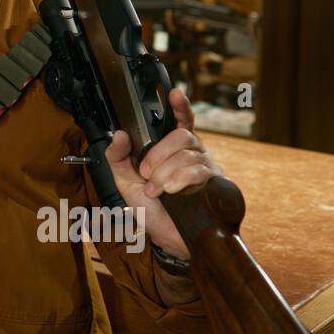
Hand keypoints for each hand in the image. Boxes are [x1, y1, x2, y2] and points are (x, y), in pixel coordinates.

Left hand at [103, 87, 221, 260]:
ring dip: (165, 173)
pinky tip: (171, 191)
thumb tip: (118, 135)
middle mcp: (193, 154)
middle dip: (158, 155)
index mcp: (173, 150)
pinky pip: (199, 171)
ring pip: (188, 154)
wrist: (168, 239)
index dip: (181, 106)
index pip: (182, 121)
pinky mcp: (216, 184)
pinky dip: (179, 180)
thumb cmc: (152, 209)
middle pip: (181, 136)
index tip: (175, 93)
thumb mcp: (126, 181)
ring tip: (157, 190)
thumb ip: (118, 158)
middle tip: (146, 175)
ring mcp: (207, 168)